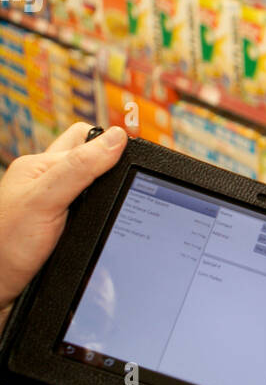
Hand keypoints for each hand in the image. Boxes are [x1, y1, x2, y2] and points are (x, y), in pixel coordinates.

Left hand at [0, 124, 127, 310]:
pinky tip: (106, 232)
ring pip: (97, 193)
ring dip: (108, 203)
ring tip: (114, 214)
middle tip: (119, 190)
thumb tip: (117, 138)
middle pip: (93, 162)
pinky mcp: (64, 234)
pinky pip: (94, 219)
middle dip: (112, 173)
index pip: (86, 138)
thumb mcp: (44, 200)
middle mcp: (49, 185)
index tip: (133, 158)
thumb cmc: (4, 246)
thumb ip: (79, 168)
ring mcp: (57, 210)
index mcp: (40, 166)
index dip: (110, 144)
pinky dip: (103, 224)